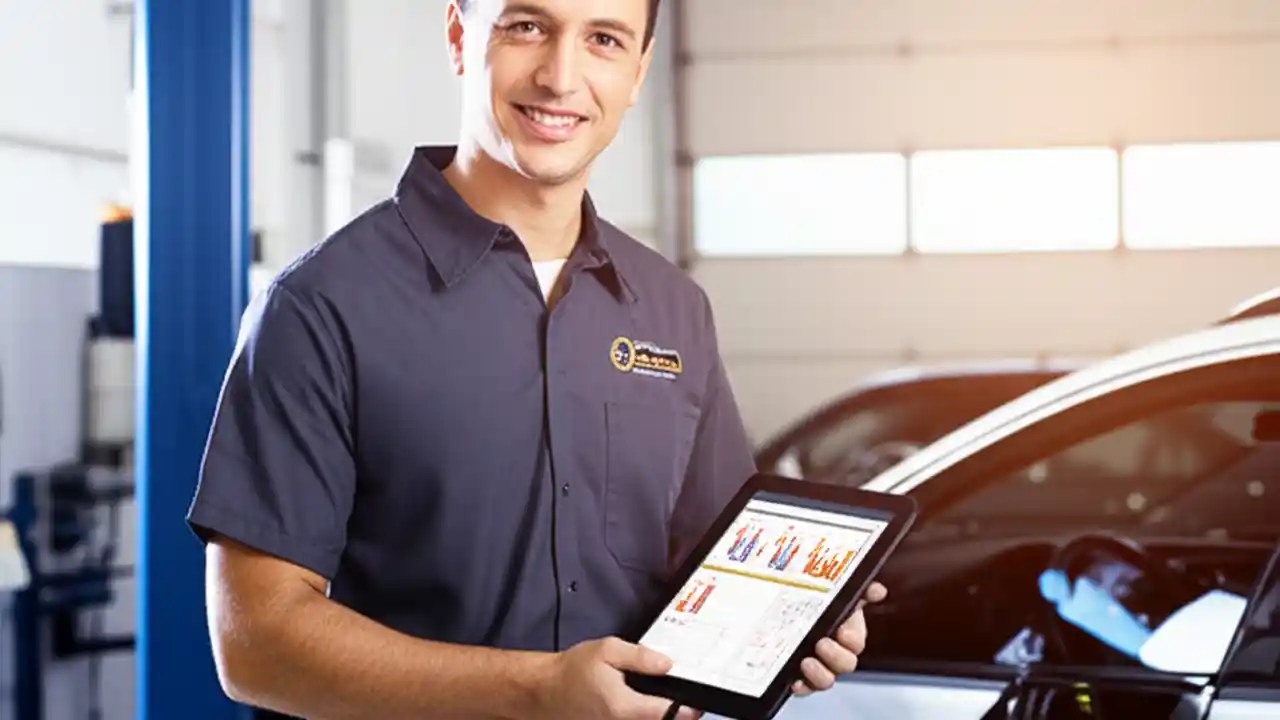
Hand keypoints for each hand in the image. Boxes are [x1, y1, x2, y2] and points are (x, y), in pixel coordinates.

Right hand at [531, 637, 701, 719]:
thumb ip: (640, 657)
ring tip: (665, 695)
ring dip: (661, 713)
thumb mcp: (607, 651)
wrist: (545, 691)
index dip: (689, 708)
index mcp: (626, 707)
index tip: (698, 699)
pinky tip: (646, 701)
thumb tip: (668, 664)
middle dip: (677, 711)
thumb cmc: (574, 671)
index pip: (670, 714)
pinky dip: (646, 714)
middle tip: (683, 693)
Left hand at [792, 582, 887, 696]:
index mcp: (844, 628)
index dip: (852, 638)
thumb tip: (878, 590)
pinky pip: (805, 688)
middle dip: (836, 656)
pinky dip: (801, 687)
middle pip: (846, 663)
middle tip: (821, 644)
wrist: (775, 604)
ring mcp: (818, 665)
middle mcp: (834, 649)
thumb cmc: (806, 595)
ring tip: (805, 662)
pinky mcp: (800, 677)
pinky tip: (794, 682)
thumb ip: (856, 588)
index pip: (856, 640)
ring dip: (820, 674)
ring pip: (827, 680)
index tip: (843, 633)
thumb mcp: (830, 585)